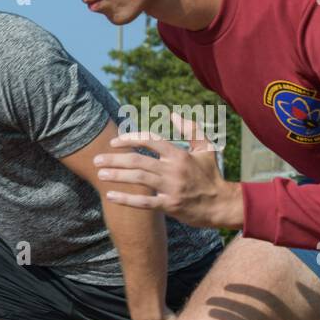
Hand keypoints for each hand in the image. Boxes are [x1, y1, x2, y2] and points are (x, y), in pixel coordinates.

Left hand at [94, 113, 242, 229]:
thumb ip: (191, 130)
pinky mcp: (170, 205)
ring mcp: (171, 188)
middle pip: (138, 160)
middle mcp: (174, 169)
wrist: (222, 204)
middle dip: (115, 159)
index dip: (130, 139)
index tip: (114, 142)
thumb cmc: (211, 175)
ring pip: (139, 179)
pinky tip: (110, 196)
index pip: (150, 141)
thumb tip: (174, 114)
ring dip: (117, 176)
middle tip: (97, 160)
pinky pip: (144, 202)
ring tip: (100, 174)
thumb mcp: (206, 149)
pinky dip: (126, 199)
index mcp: (179, 154)